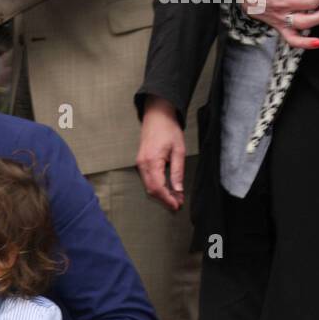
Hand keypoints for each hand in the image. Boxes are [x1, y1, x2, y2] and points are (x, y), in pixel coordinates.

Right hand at [136, 97, 185, 211]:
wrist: (157, 115)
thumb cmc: (168, 129)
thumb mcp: (178, 150)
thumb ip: (177, 171)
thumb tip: (178, 189)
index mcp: (152, 161)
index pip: (158, 187)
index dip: (167, 199)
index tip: (177, 204)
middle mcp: (143, 164)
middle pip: (151, 190)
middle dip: (164, 199)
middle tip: (177, 203)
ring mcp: (140, 164)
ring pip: (148, 186)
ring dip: (161, 194)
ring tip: (174, 196)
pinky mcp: (141, 162)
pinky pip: (147, 180)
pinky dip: (156, 186)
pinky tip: (166, 187)